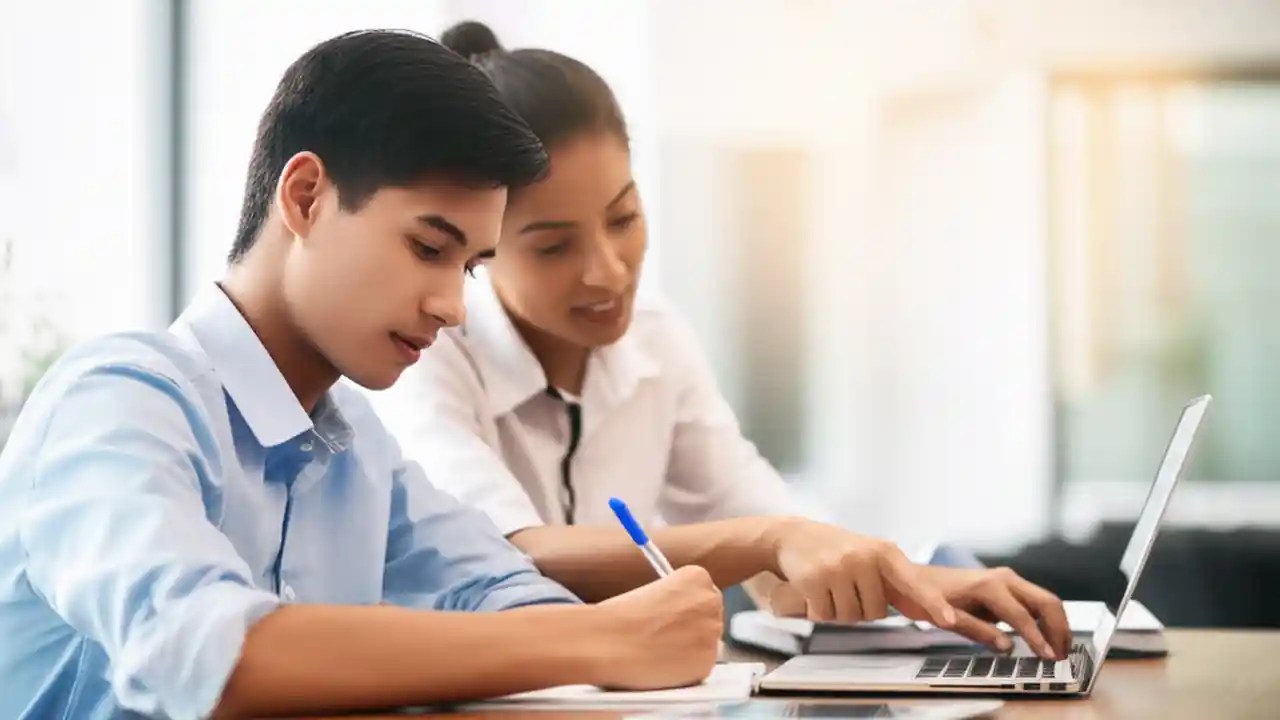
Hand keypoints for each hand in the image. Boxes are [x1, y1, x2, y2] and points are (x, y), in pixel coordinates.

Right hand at [590, 565, 723, 688]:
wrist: (605, 642)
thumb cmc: (617, 618)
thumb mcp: (649, 592)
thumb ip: (673, 601)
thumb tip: (679, 619)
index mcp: (697, 576)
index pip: (705, 594)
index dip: (686, 610)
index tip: (672, 618)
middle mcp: (711, 601)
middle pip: (710, 618)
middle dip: (693, 629)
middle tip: (667, 639)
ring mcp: (712, 633)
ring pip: (707, 645)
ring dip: (689, 650)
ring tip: (658, 652)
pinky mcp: (707, 663)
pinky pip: (701, 669)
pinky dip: (685, 672)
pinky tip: (662, 666)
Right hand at [764, 519, 956, 628]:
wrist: (792, 535)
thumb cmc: (836, 551)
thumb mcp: (870, 559)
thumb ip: (896, 585)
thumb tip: (927, 612)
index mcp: (884, 551)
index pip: (913, 582)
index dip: (932, 602)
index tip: (949, 620)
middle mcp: (864, 557)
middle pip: (876, 613)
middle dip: (860, 608)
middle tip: (845, 586)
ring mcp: (838, 567)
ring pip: (850, 617)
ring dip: (838, 611)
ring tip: (829, 586)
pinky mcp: (814, 579)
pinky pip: (824, 616)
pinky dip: (817, 610)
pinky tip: (812, 590)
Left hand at [909, 566, 1070, 659]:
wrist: (913, 576)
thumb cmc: (923, 594)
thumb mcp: (943, 616)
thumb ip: (975, 630)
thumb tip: (1006, 646)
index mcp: (988, 585)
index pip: (1022, 615)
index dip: (1037, 638)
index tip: (1048, 657)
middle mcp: (1003, 578)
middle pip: (1046, 601)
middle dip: (1058, 629)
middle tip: (1061, 656)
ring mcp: (1007, 581)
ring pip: (1045, 601)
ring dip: (1056, 625)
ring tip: (1058, 652)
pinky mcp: (1006, 587)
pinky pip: (1034, 604)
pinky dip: (1045, 620)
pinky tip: (1045, 639)